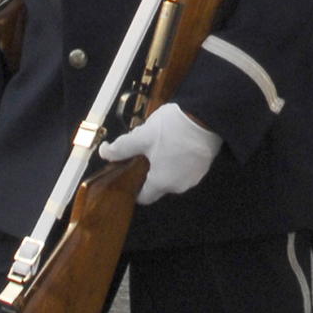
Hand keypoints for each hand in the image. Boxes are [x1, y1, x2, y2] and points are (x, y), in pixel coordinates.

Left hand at [99, 101, 222, 205]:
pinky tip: (177, 141)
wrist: (207, 115)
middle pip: (158, 184)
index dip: (133, 186)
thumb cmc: (173, 129)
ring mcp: (194, 177)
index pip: (144, 197)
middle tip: (144, 149)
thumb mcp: (142, 137)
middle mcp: (179, 186)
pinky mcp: (204, 166)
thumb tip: (104, 153)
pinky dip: (179, 159)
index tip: (128, 171)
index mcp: (162, 183)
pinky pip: (185, 167)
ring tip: (161, 142)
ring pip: (172, 175)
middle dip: (149, 170)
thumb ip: (121, 148)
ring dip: (165, 164)